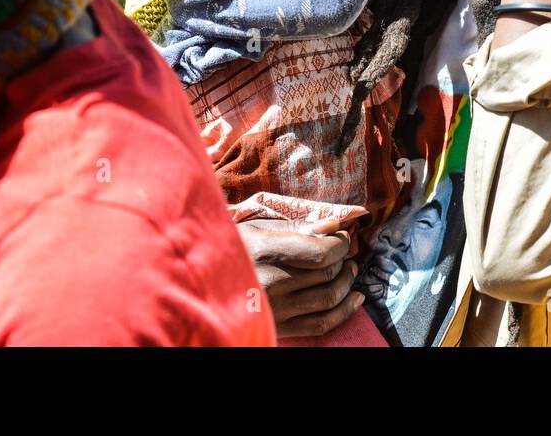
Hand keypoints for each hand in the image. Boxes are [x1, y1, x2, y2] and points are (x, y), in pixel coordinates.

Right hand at [237, 217, 363, 338]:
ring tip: (348, 271)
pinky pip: (319, 324)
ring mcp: (274, 308)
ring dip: (346, 283)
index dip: (339, 242)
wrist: (197, 282)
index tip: (340, 235)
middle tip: (343, 251)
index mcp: (265, 251)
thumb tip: (332, 224)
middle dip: (343, 260)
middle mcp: (271, 282)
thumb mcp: (255, 227)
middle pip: (327, 273)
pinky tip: (353, 299)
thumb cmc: (228, 248)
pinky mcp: (277, 326)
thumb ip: (294, 226)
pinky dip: (343, 312)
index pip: (320, 251)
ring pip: (328, 298)